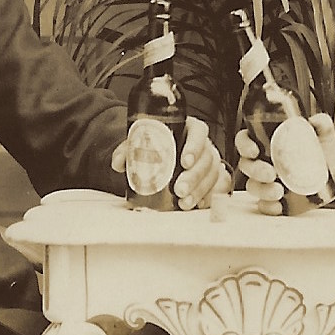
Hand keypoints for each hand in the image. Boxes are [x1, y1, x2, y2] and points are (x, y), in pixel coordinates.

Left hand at [110, 117, 229, 209]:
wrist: (162, 157)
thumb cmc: (156, 146)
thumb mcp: (142, 143)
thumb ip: (129, 150)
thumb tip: (119, 162)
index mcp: (189, 129)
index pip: (199, 132)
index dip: (194, 147)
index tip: (184, 161)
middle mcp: (203, 145)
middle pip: (206, 158)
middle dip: (194, 176)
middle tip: (179, 189)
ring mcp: (209, 162)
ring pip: (212, 175)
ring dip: (198, 191)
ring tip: (183, 202)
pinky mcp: (211, 178)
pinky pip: (215, 188)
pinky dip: (206, 198)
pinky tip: (196, 204)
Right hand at [235, 112, 334, 214]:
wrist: (334, 175)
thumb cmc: (321, 151)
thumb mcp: (323, 137)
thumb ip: (322, 126)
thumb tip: (318, 120)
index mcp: (267, 142)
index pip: (245, 140)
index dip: (244, 144)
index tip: (254, 150)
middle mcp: (263, 162)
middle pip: (246, 165)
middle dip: (255, 170)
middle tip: (271, 173)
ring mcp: (267, 182)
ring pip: (253, 186)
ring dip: (262, 190)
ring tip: (279, 191)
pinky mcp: (274, 199)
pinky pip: (264, 205)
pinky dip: (269, 206)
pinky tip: (279, 205)